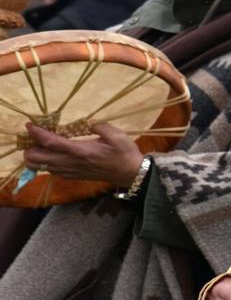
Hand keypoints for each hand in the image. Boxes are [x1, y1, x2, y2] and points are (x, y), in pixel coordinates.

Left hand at [23, 123, 144, 185]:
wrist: (132, 174)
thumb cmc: (125, 153)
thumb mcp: (117, 135)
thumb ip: (100, 126)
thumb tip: (88, 123)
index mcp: (80, 151)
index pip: (50, 142)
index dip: (37, 133)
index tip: (30, 124)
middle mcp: (71, 162)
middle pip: (37, 159)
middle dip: (30, 147)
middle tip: (36, 137)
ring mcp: (71, 171)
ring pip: (40, 167)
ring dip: (36, 157)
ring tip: (41, 146)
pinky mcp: (73, 176)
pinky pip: (50, 172)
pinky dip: (46, 164)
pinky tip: (53, 155)